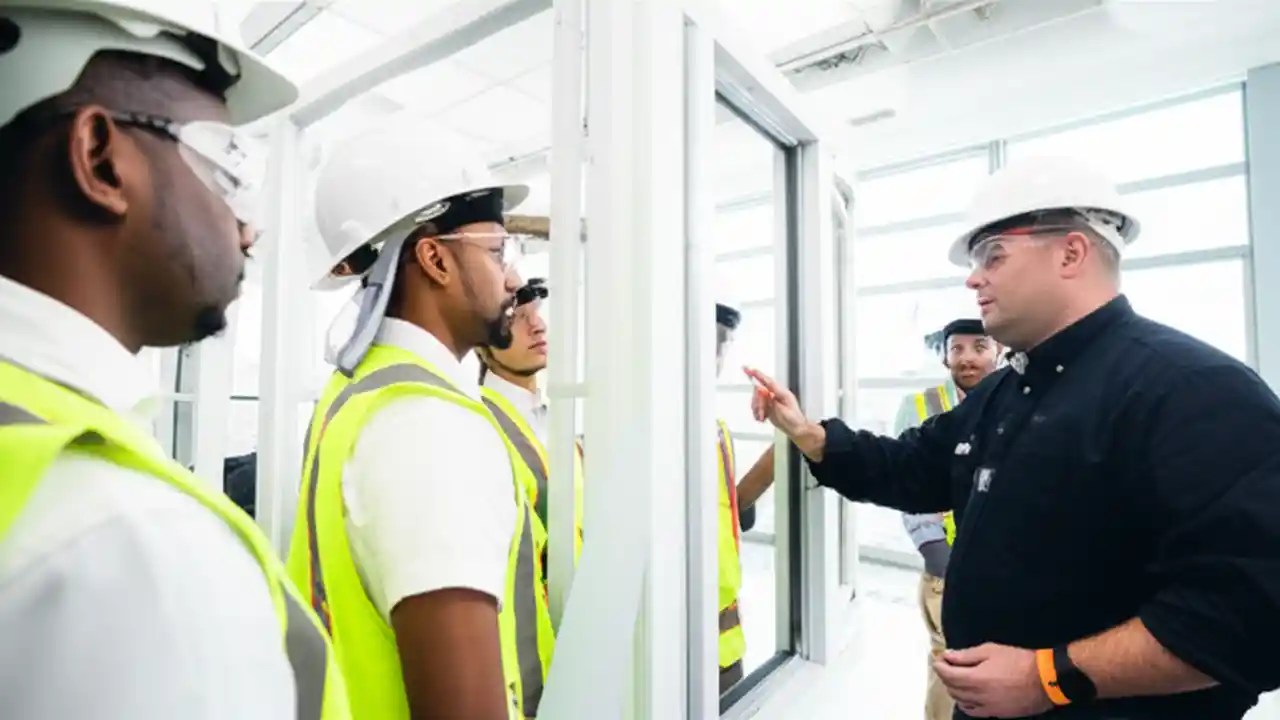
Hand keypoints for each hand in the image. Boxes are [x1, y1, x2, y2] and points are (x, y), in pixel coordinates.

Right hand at [744, 367, 806, 435]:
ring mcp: (771, 400)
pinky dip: (757, 413)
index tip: (747, 369)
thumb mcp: (783, 411)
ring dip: (757, 409)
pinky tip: (762, 417)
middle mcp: (776, 394)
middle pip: (759, 391)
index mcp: (782, 392)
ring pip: (756, 399)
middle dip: (757, 402)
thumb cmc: (793, 420)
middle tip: (761, 412)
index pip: (767, 381)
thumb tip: (763, 391)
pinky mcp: (767, 406)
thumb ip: (772, 401)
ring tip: (762, 416)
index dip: (757, 374)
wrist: (796, 429)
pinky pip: (757, 406)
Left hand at [934, 643, 1052, 717]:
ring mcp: (987, 707)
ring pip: (961, 701)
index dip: (939, 666)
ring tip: (955, 679)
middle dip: (945, 676)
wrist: (1045, 679)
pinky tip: (966, 697)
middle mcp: (978, 696)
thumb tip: (948, 656)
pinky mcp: (996, 714)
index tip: (937, 659)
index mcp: (975, 678)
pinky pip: (973, 712)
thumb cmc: (1019, 661)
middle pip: (952, 688)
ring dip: (954, 690)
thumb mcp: (991, 650)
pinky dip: (965, 703)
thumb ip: (967, 655)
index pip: (948, 675)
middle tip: (946, 666)